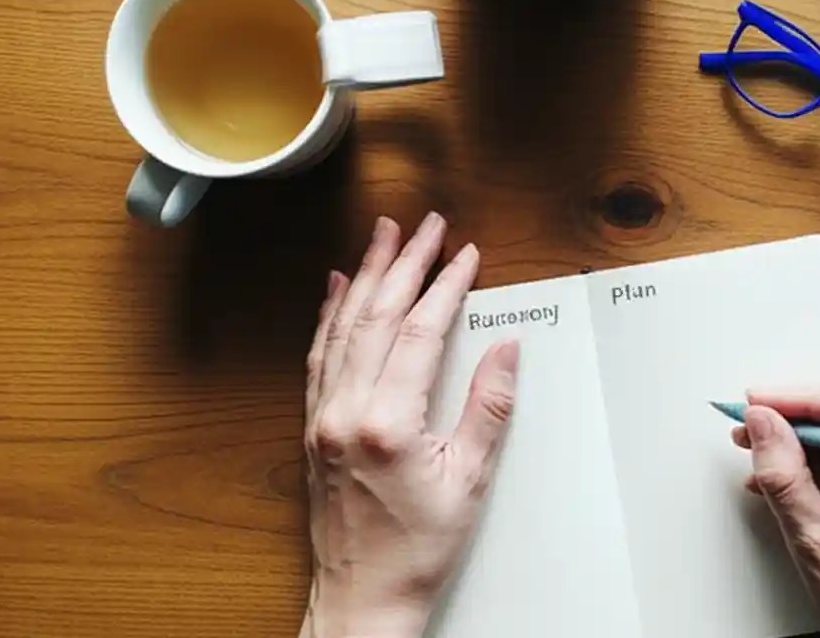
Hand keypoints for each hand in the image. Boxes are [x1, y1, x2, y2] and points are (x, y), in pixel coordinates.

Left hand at [300, 213, 519, 637]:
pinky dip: (329, 316)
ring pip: (342, 328)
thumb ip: (489, 409)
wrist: (363, 595)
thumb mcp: (469, 482)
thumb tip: (507, 350)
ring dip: (364, 277)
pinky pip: (319, 355)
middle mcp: (345, 411)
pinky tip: (336, 289)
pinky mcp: (312, 426)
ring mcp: (322, 416)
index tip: (464, 256)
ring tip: (381, 237)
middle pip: (376, 317)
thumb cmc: (416, 549)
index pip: (419, 332)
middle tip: (424, 225)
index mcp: (386, 422)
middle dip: (403, 264)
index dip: (445, 287)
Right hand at [733, 379, 819, 637]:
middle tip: (751, 421)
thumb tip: (763, 424)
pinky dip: (813, 456)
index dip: (805, 398)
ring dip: (801, 433)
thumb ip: (786, 480)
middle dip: (798, 413)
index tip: (761, 402)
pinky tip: (780, 470)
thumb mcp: (817, 546)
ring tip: (756, 446)